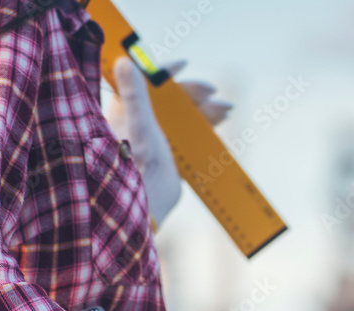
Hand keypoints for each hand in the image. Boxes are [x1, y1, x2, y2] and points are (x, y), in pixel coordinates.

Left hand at [105, 58, 232, 227]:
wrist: (144, 207)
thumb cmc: (134, 168)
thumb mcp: (138, 126)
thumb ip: (133, 94)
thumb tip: (126, 60)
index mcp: (127, 111)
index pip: (146, 80)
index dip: (165, 71)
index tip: (184, 64)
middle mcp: (140, 121)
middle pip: (170, 97)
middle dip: (194, 93)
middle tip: (214, 93)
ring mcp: (155, 137)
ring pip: (183, 114)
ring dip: (205, 108)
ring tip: (227, 109)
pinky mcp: (168, 153)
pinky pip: (189, 132)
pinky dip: (205, 124)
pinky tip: (221, 122)